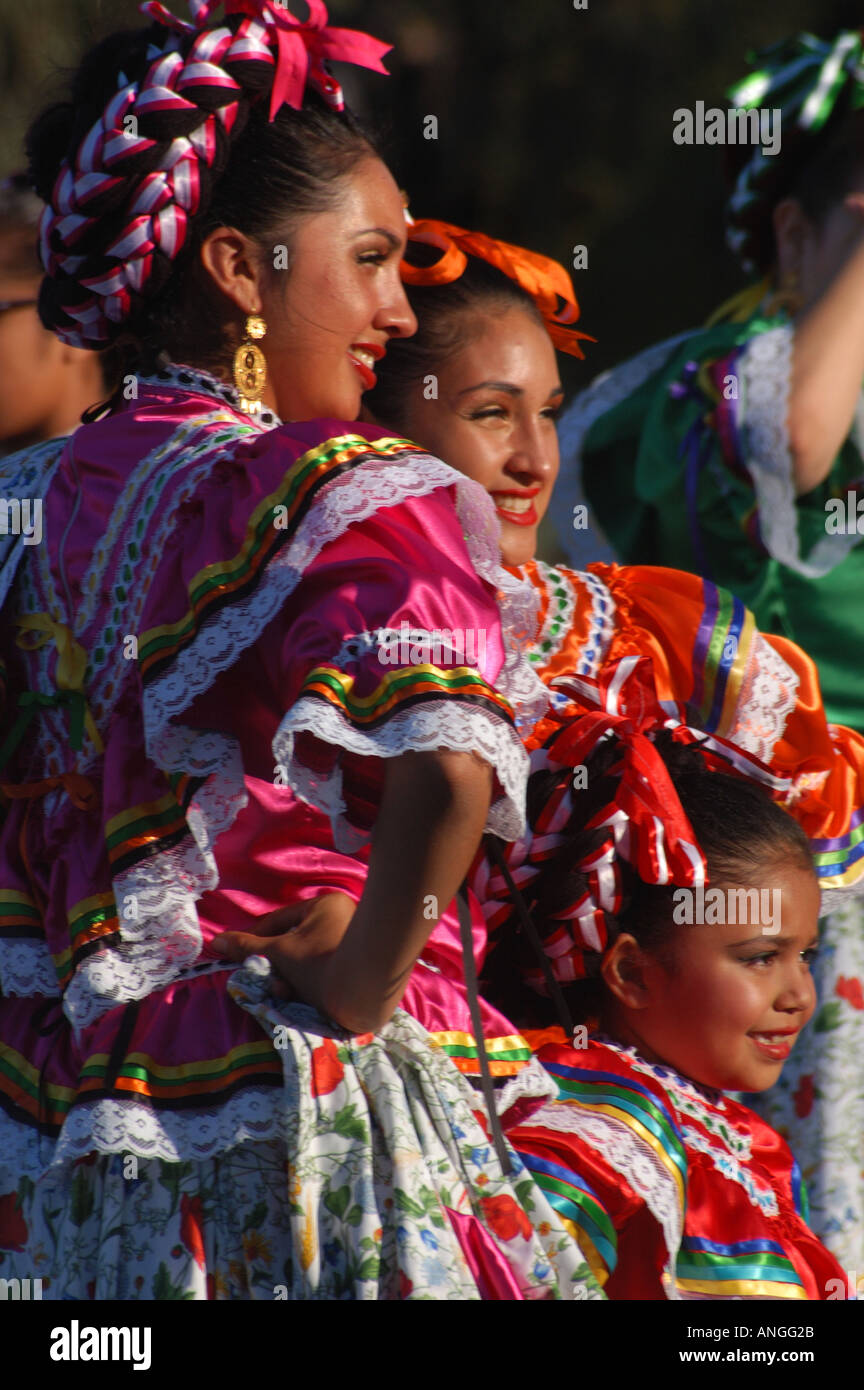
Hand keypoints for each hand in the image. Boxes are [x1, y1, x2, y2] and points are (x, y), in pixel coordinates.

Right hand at [211, 892, 356, 1001]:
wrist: (364, 996)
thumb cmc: (321, 965)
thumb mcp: (279, 954)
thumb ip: (248, 948)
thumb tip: (217, 941)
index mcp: (326, 905)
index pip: (280, 918)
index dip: (255, 937)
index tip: (236, 952)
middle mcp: (343, 917)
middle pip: (294, 940)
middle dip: (275, 963)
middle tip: (264, 977)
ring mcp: (352, 942)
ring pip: (308, 958)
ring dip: (290, 976)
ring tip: (283, 991)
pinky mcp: (359, 965)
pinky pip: (324, 969)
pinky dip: (309, 982)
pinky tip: (301, 997)